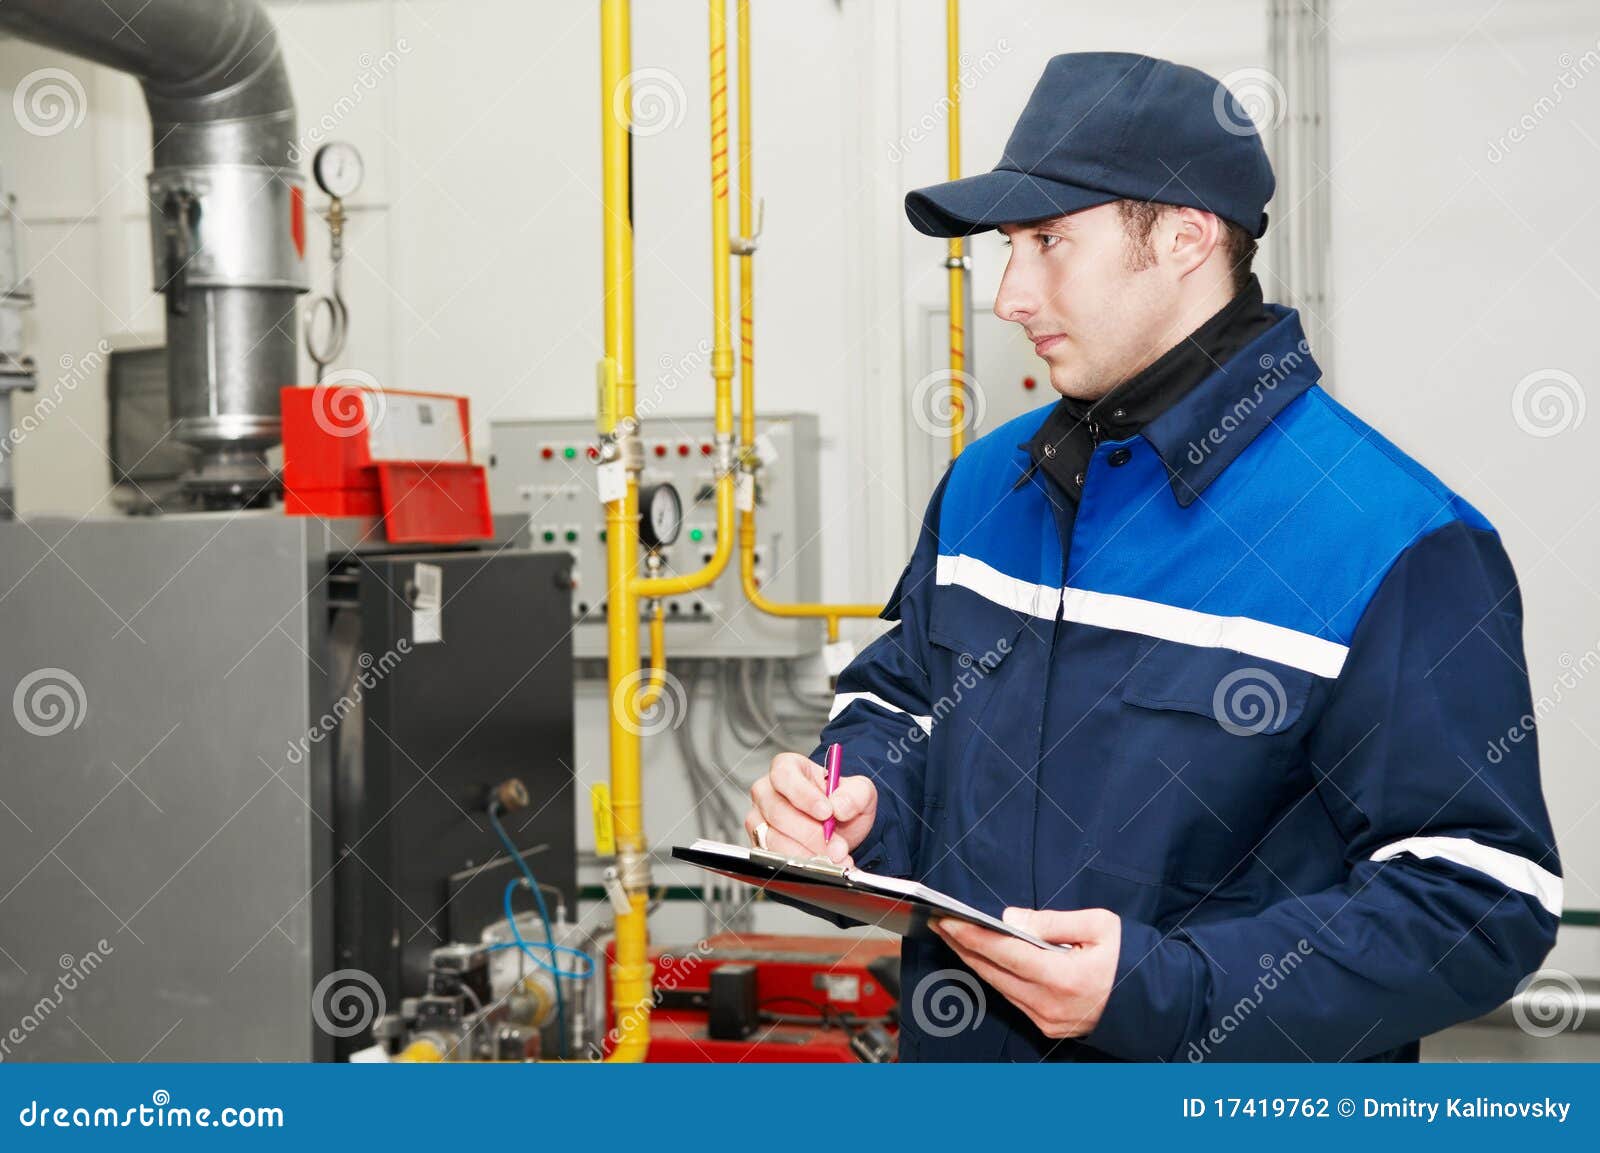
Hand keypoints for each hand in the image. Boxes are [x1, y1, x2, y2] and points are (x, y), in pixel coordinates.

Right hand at [745, 751, 876, 863]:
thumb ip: (855, 794)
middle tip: (837, 847)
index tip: (827, 812)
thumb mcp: (860, 792)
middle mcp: (767, 791)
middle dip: (811, 833)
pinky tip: (822, 866)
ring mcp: (760, 819)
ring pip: (774, 838)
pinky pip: (773, 857)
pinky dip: (800, 865)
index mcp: (787, 768)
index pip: (784, 776)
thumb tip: (839, 807)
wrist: (839, 830)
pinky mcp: (760, 844)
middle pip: (778, 811)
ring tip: (834, 858)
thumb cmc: (840, 803)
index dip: (803, 795)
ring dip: (807, 853)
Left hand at [931, 907, 1120, 1039]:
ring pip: (999, 987)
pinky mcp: (1048, 1026)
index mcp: (1064, 978)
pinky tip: (981, 958)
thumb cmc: (1129, 958)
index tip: (948, 919)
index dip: (973, 936)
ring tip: (954, 935)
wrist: (1152, 1002)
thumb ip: (1052, 921)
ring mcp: (1048, 1020)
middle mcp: (1051, 1004)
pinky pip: (1012, 997)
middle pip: (994, 972)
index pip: (1005, 954)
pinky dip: (994, 976)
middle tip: (940, 922)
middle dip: (964, 946)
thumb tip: (1010, 920)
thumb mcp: (1099, 926)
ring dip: (975, 961)